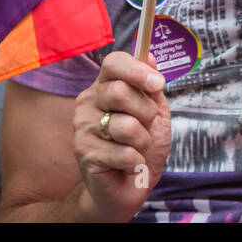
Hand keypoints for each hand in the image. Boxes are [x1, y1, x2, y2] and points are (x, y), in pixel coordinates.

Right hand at [71, 51, 170, 222]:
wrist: (129, 187)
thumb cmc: (141, 147)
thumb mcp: (155, 112)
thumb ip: (150, 86)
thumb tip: (148, 54)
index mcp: (105, 86)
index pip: (113, 62)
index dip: (136, 70)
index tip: (158, 84)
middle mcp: (88, 103)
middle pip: (119, 91)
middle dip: (146, 112)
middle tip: (147, 127)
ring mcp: (83, 128)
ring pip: (124, 125)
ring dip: (143, 141)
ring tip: (137, 148)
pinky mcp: (85, 154)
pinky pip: (124, 153)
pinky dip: (136, 162)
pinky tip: (129, 165)